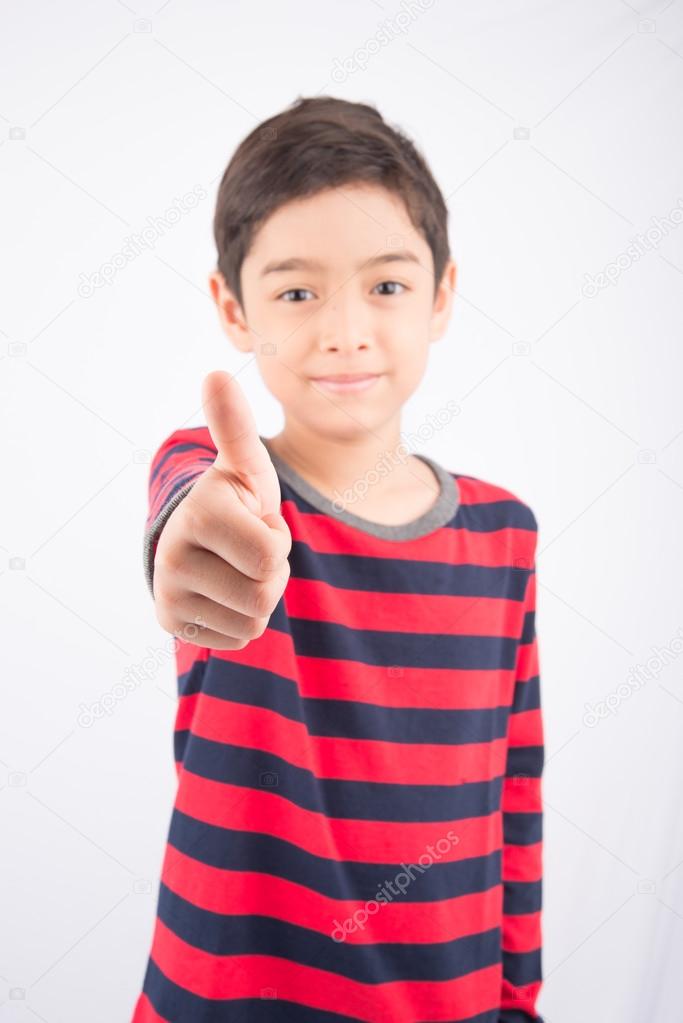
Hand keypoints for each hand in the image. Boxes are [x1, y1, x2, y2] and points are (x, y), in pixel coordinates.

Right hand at [152, 370, 291, 649]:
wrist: (199, 540)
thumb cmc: (234, 501)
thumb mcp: (244, 467)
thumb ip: (235, 427)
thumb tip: (213, 375)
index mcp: (199, 512)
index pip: (270, 555)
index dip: (277, 541)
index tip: (255, 521)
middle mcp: (173, 555)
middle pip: (265, 593)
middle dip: (272, 571)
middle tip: (248, 548)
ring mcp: (168, 593)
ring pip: (254, 620)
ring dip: (259, 597)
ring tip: (236, 567)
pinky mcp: (172, 623)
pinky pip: (238, 639)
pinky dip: (241, 619)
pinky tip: (223, 591)